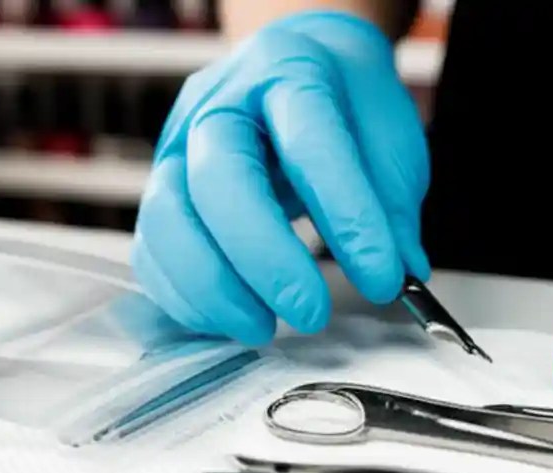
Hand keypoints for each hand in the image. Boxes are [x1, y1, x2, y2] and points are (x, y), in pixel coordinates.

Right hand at [131, 11, 428, 345]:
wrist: (296, 64)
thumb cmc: (345, 104)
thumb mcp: (389, 137)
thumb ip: (392, 206)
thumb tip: (400, 274)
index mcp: (290, 70)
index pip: (311, 143)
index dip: (347, 217)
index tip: (381, 278)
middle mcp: (220, 103)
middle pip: (219, 178)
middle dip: (265, 260)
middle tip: (311, 313)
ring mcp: (178, 146)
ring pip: (167, 218)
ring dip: (214, 288)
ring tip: (263, 328)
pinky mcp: (160, 191)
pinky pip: (151, 251)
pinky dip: (187, 298)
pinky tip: (231, 320)